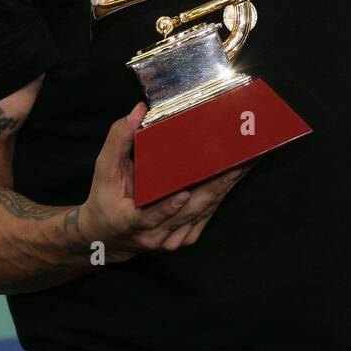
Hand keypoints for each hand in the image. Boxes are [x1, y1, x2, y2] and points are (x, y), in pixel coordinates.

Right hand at [81, 102, 252, 262]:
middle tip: (238, 163)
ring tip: (245, 164)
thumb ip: (119, 140)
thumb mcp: (105, 170)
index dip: (167, 207)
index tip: (183, 193)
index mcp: (130, 221)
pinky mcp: (184, 238)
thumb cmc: (106, 199)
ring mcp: (171, 240)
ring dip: (225, 188)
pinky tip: (234, 177)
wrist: (108, 236)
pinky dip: (221, 195)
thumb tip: (138, 110)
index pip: (149, 216)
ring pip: (203, 213)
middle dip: (216, 186)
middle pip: (190, 211)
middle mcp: (154, 235)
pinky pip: (206, 215)